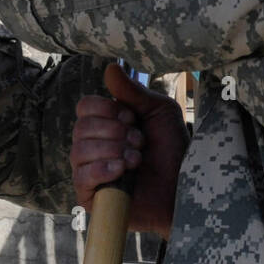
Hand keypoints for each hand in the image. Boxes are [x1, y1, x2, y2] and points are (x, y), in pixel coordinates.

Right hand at [71, 64, 186, 239]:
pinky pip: (81, 176)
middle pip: (81, 127)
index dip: (106, 110)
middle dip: (115, 132)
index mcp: (105, 124)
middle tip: (140, 142)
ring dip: (113, 151)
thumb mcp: (159, 112)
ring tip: (137, 160)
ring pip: (80, 150)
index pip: (85, 107)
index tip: (132, 118)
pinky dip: (102, 169)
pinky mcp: (90, 196)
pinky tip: (121, 171)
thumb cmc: (173, 151)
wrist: (183, 188)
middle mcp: (92, 145)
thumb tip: (111, 67)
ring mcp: (89, 171)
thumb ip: (133, 92)